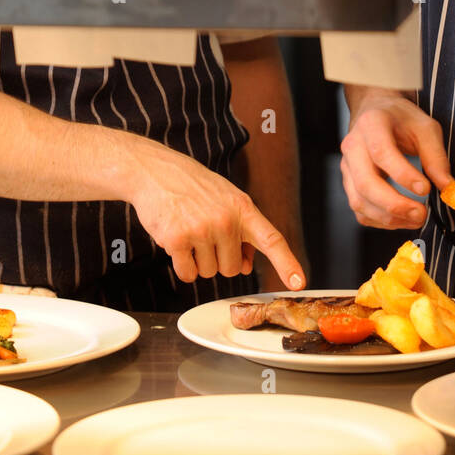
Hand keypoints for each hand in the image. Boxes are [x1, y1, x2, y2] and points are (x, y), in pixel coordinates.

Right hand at [127, 140, 305, 289]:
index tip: (298, 282)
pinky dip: (182, 266)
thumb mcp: (227, 200)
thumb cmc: (194, 188)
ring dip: (199, 261)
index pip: (271, 239)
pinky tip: (177, 242)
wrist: (156, 172)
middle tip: (205, 233)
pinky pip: (188, 274)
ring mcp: (202, 229)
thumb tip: (249, 266)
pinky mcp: (177, 240)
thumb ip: (242, 232)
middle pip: (233, 269)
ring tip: (189, 231)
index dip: (287, 262)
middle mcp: (226, 220)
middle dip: (220, 259)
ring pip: (209, 273)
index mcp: (243, 208)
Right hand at [339, 90, 452, 228]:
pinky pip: (360, 211)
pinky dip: (381, 221)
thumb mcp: (425, 128)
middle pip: (366, 183)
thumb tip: (447, 187)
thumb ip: (436, 157)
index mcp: (371, 124)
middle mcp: (353, 146)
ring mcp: (347, 167)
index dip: (403, 175)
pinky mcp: (349, 184)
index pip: (381, 153)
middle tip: (421, 214)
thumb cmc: (402, 120)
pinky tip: (403, 219)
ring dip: (389, 218)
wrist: (376, 112)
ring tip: (416, 218)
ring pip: (359, 201)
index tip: (426, 189)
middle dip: (394, 205)